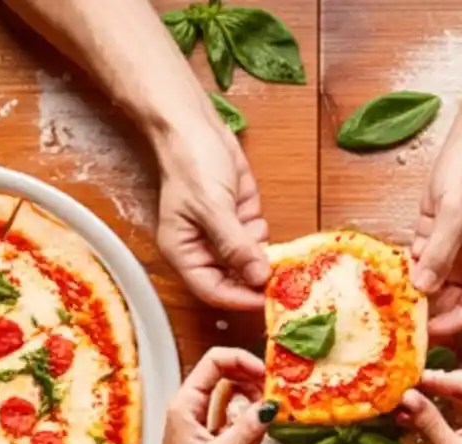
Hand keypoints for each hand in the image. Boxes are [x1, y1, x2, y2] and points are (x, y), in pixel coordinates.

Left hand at [144, 348, 270, 443]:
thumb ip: (245, 430)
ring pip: (231, 393)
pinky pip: (231, 414)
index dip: (242, 360)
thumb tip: (270, 406)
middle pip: (225, 372)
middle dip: (252, 380)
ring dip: (251, 402)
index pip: (214, 361)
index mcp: (185, 403)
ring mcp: (199, 419)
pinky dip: (247, 422)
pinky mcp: (207, 433)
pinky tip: (255, 440)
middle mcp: (190, 405)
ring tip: (265, 422)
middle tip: (273, 396)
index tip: (267, 374)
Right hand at [154, 121, 269, 309]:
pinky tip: (250, 207)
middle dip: (255, 272)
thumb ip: (235, 245)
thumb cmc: (192, 164)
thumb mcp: (212, 206)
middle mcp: (202, 249)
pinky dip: (261, 229)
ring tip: (248, 218)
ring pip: (250, 260)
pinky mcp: (239, 220)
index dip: (240, 298)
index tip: (267, 297)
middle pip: (234, 280)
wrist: (194, 126)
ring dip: (258, 245)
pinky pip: (257, 238)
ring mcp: (222, 235)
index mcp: (184, 253)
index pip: (213, 291)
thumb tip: (259, 277)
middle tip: (278, 265)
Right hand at [397, 370, 461, 443]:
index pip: (461, 381)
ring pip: (459, 395)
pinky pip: (461, 409)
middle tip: (403, 388)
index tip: (407, 379)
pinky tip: (417, 415)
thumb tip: (406, 395)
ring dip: (434, 397)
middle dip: (432, 386)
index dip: (434, 378)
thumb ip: (429, 421)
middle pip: (460, 384)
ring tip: (406, 400)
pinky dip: (441, 409)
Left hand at [411, 137, 461, 335]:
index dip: (452, 323)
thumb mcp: (455, 214)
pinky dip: (411, 266)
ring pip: (436, 282)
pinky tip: (395, 269)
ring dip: (417, 287)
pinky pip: (424, 261)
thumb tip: (424, 288)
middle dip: (430, 309)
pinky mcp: (439, 237)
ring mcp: (457, 250)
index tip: (424, 330)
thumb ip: (440, 253)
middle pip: (455, 300)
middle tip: (400, 316)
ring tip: (393, 296)